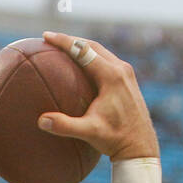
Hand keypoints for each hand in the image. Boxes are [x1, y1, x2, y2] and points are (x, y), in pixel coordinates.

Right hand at [36, 31, 157, 160]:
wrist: (140, 147)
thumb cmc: (114, 139)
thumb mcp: (89, 132)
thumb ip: (65, 126)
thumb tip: (41, 120)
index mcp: (112, 76)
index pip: (84, 50)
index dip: (64, 42)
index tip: (46, 36)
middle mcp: (121, 69)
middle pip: (92, 46)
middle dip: (71, 40)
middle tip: (51, 39)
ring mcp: (127, 73)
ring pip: (101, 51)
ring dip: (82, 47)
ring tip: (64, 48)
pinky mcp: (129, 80)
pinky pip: (107, 61)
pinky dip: (92, 57)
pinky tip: (81, 66)